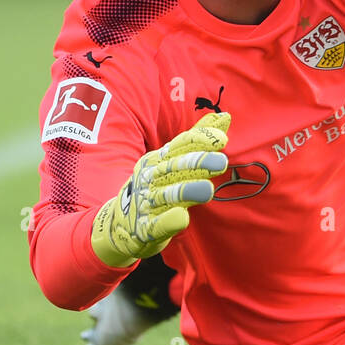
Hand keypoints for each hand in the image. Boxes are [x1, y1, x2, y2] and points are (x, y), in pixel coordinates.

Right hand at [90, 112, 230, 266]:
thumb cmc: (154, 187)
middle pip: (175, 168)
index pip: (179, 146)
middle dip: (197, 163)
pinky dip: (169, 221)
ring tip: (208, 190)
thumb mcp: (172, 162)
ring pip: (168, 195)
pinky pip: (157, 224)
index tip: (222, 139)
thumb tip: (225, 116)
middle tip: (221, 162)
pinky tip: (182, 218)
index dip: (199, 141)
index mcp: (158, 160)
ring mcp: (146, 203)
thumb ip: (198, 140)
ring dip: (187, 191)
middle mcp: (151, 178)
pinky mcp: (145, 228)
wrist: (119, 225)